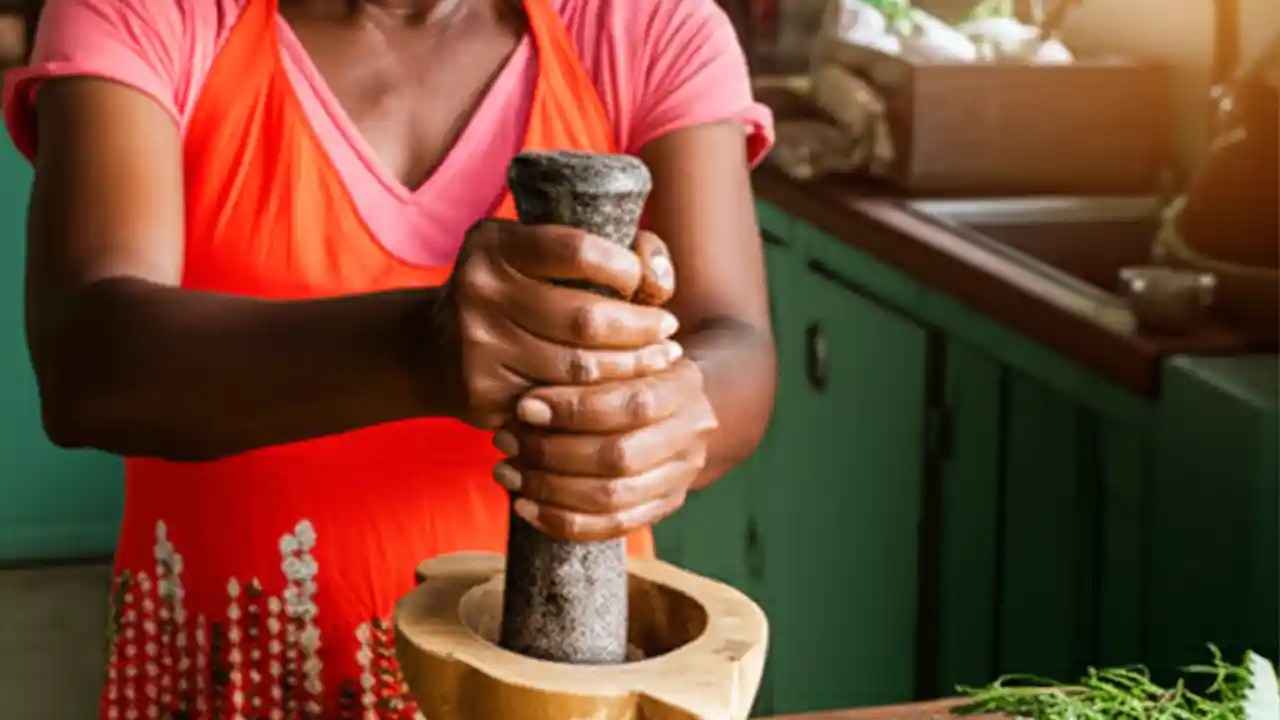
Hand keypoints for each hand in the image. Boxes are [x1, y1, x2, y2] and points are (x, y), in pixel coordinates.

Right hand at [441, 221, 679, 428]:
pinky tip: (623, 390)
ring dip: (632, 367)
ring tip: (659, 359)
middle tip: (669, 331)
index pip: (577, 251)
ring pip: (579, 368)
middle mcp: (478, 291)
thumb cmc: (513, 293)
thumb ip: (610, 249)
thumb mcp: (539, 255)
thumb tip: (657, 279)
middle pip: (585, 317)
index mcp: (494, 244)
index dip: (624, 268)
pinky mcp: (484, 395)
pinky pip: (562, 404)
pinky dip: (602, 400)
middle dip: (641, 328)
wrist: (434, 351)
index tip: (642, 283)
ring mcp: (477, 347)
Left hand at [492, 358, 718, 541]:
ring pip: (613, 498)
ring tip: (508, 472)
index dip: (575, 409)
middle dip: (553, 452)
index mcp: (684, 386)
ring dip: (550, 489)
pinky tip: (525, 507)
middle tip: (506, 441)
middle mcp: (691, 434)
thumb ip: (587, 368)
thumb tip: (527, 398)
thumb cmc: (631, 371)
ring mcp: (681, 476)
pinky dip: (563, 522)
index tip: (524, 406)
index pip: (633, 403)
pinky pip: (612, 527)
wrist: (673, 404)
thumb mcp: (619, 354)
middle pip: (621, 456)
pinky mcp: (664, 507)